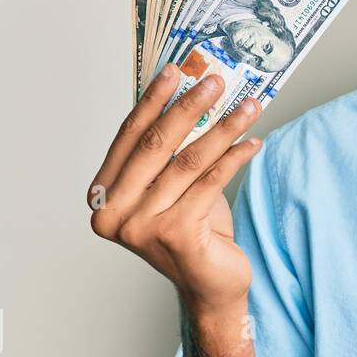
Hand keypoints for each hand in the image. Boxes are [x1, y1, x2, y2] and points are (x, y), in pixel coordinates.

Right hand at [87, 64, 262, 311]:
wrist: (211, 286)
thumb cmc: (192, 230)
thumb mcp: (174, 185)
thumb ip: (169, 149)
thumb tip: (188, 91)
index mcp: (103, 196)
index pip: (129, 137)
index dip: (153, 101)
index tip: (175, 70)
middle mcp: (114, 214)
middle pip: (156, 145)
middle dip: (189, 107)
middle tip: (216, 81)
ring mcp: (141, 228)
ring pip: (188, 161)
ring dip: (223, 128)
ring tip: (249, 106)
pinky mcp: (175, 236)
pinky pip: (210, 182)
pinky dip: (235, 158)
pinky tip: (253, 142)